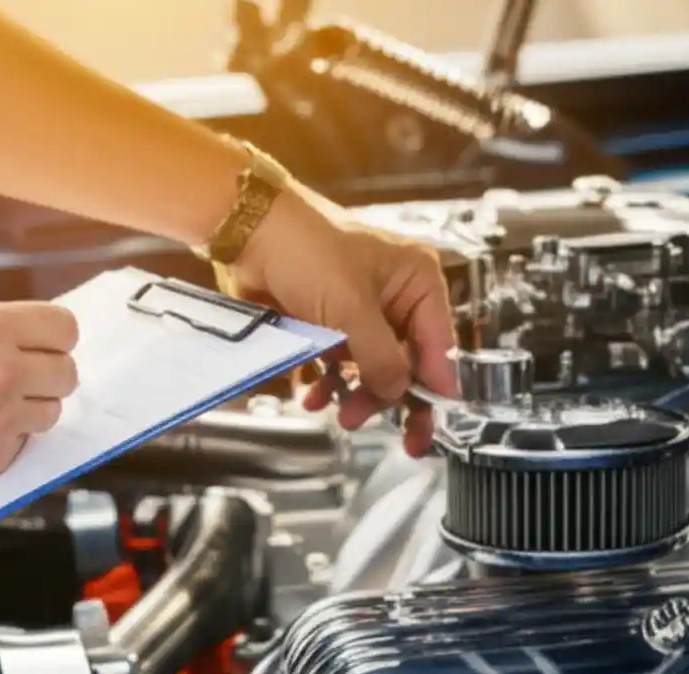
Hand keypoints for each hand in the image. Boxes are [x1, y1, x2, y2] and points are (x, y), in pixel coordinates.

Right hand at [0, 302, 78, 513]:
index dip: (52, 333)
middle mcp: (3, 376)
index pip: (63, 327)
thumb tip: (16, 332)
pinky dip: (4, 437)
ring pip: (50, 412)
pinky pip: (21, 443)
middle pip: (66, 372)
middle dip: (46, 370)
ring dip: (29, 407)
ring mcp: (1, 424)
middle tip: (18, 372)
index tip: (41, 339)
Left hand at [223, 182, 457, 455]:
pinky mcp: (331, 319)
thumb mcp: (352, 311)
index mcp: (417, 280)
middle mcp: (396, 295)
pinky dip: (329, 381)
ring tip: (336, 410)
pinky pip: (340, 361)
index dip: (432, 386)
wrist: (250, 233)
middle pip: (405, 361)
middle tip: (361, 420)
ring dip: (354, 392)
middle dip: (384, 394)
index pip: (438, 343)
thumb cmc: (307, 252)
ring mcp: (362, 309)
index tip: (426, 425)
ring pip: (371, 366)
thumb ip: (381, 359)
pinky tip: (313, 394)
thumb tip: (399, 393)